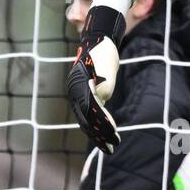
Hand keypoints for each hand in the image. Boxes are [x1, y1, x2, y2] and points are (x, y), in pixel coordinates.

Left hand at [67, 6, 125, 153]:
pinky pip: (97, 108)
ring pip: (91, 116)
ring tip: (113, 142)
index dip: (93, 133)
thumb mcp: (99, 81)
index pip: (83, 118)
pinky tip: (113, 130)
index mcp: (75, 92)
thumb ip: (97, 95)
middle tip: (108, 149)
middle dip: (98, 137)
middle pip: (86, 120)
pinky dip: (105, 120)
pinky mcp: (92, 85)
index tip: (103, 144)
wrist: (102, 40)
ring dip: (103, 132)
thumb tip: (101, 110)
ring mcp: (82, 89)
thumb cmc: (100, 60)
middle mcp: (75, 91)